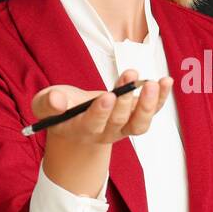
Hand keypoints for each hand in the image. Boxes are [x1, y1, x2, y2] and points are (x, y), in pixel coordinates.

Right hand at [31, 69, 171, 146]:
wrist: (75, 121)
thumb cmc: (60, 109)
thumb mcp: (46, 103)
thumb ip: (48, 103)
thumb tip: (57, 101)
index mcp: (80, 129)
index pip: (92, 124)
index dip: (101, 112)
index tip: (108, 96)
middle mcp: (104, 132)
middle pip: (118, 122)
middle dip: (126, 100)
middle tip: (130, 78)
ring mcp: (122, 127)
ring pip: (139, 123)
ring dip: (149, 104)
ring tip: (154, 84)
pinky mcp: (134, 117)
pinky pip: (151, 111)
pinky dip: (160, 97)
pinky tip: (166, 81)